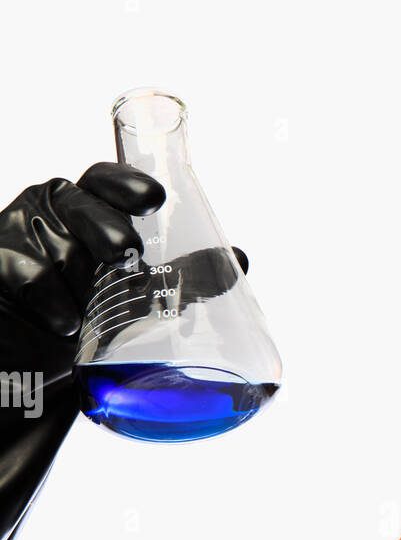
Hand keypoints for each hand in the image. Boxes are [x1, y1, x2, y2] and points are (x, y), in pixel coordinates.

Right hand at [0, 160, 248, 539]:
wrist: (34, 361)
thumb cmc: (90, 314)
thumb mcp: (139, 293)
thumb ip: (184, 274)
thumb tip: (239, 259)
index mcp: (89, 206)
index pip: (104, 178)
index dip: (126, 183)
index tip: (154, 199)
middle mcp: (53, 212)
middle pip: (80, 204)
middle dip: (105, 227)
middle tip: (125, 253)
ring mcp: (21, 235)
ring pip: (58, 245)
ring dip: (78, 279)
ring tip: (86, 310)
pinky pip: (28, 276)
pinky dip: (50, 300)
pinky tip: (64, 323)